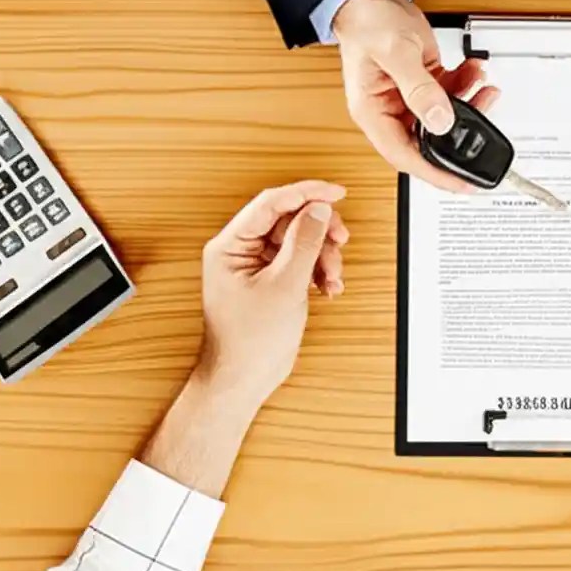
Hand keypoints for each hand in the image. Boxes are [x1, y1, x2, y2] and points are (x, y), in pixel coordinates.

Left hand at [197, 180, 349, 409]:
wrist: (243, 379)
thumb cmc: (248, 342)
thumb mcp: (284, 286)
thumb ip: (304, 243)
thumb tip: (319, 210)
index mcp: (230, 245)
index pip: (271, 203)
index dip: (306, 193)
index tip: (336, 192)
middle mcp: (240, 251)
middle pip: (289, 220)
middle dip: (319, 232)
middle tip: (340, 240)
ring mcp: (256, 266)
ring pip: (300, 241)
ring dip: (322, 255)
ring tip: (332, 277)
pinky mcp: (271, 280)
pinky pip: (301, 261)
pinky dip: (318, 271)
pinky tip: (327, 287)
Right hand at [334, 0, 499, 192]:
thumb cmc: (368, 21)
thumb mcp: (396, 53)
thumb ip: (420, 89)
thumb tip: (441, 121)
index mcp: (373, 113)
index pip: (406, 156)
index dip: (436, 173)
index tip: (463, 183)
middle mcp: (389, 112)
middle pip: (429, 141)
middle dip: (461, 136)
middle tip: (486, 131)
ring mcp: (407, 100)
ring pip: (444, 120)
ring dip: (469, 107)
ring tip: (486, 91)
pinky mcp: (422, 86)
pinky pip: (449, 96)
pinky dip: (466, 87)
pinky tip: (474, 73)